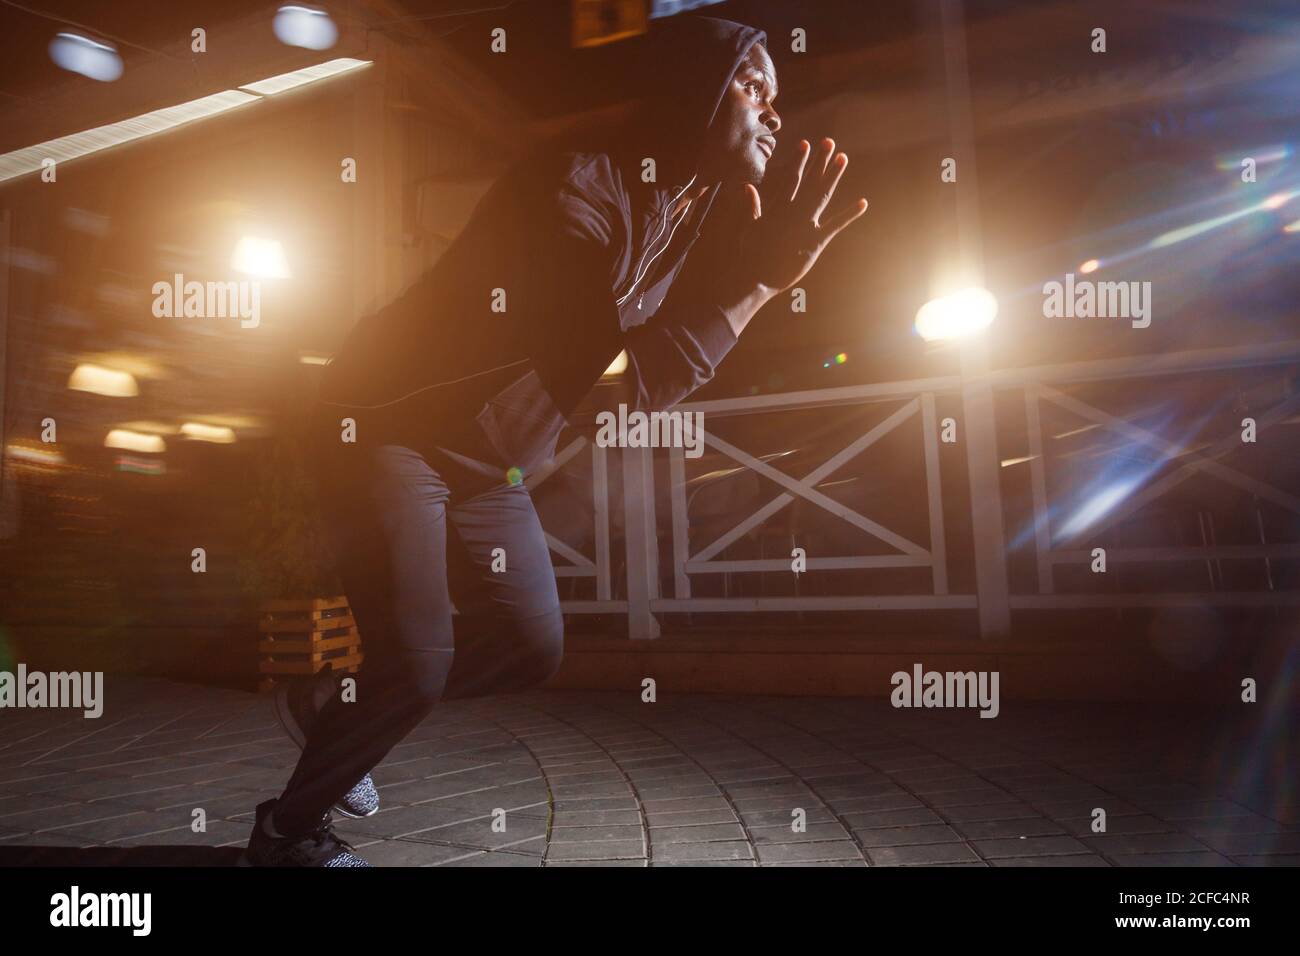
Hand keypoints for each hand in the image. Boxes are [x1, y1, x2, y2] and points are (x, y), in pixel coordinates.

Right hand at [735, 137, 867, 294]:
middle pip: (810, 182)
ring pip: (822, 195)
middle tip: (829, 142)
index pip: (791, 178)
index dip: (799, 160)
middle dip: (820, 161)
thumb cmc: (751, 255)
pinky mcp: (815, 242)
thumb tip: (747, 187)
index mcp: (779, 208)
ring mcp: (806, 226)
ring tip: (842, 158)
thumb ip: (752, 207)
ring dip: (833, 176)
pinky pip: (836, 225)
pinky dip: (850, 214)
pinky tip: (863, 203)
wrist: (757, 277)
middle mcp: (794, 213)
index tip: (805, 144)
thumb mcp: (750, 228)